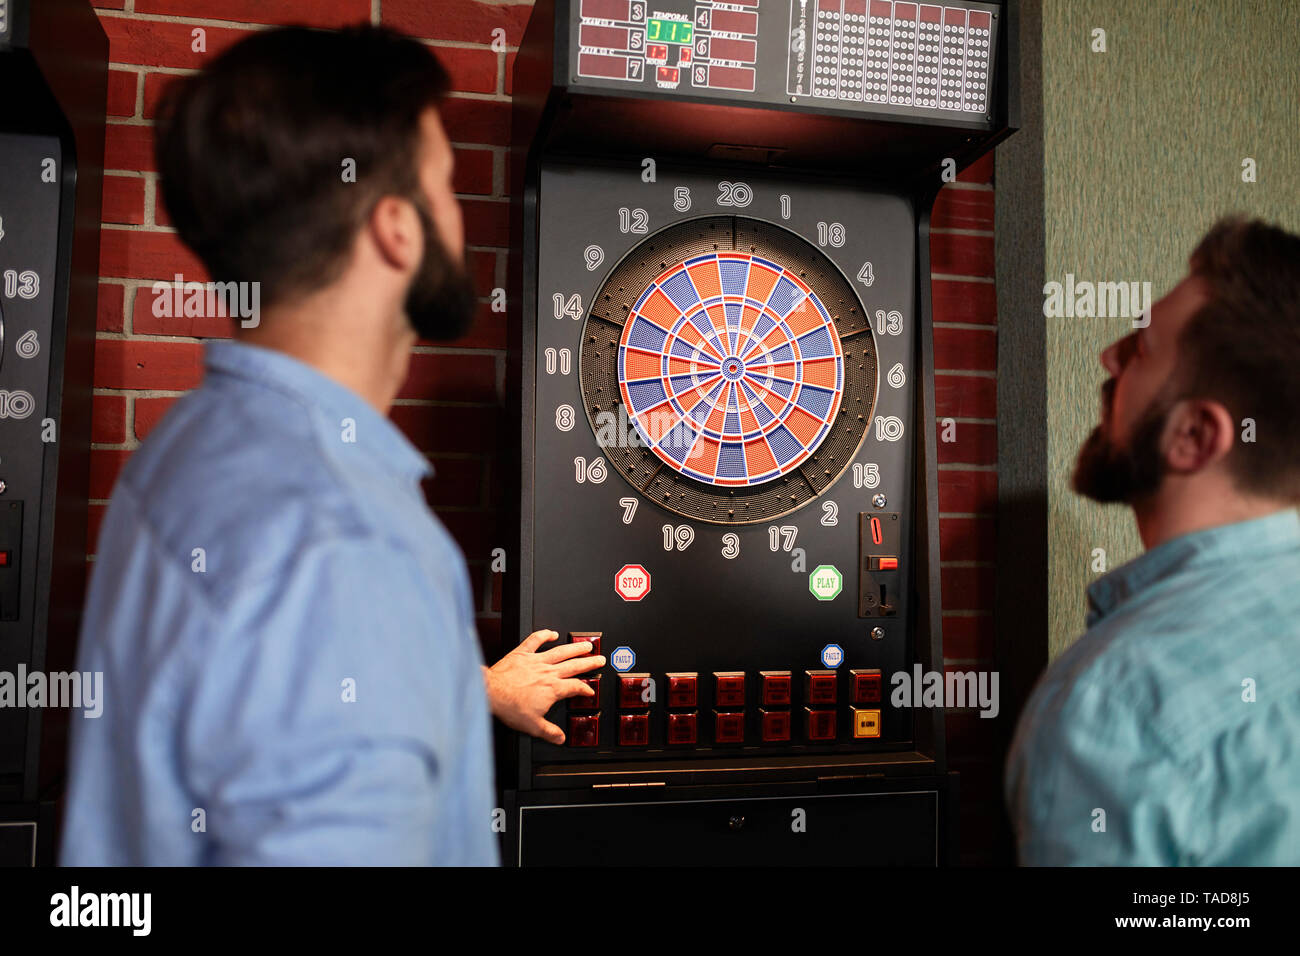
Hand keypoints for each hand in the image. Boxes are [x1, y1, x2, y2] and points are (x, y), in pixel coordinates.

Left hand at [483, 629, 605, 744]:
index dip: (585, 689)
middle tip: (600, 659)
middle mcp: (548, 672)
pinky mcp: (522, 654)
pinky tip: (552, 633)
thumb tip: (560, 739)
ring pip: (560, 651)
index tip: (590, 691)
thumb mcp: (533, 726)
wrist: (490, 692)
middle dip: (589, 663)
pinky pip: (535, 640)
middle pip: (574, 665)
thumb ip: (550, 732)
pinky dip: (544, 635)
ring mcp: (536, 661)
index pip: (575, 687)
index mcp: (553, 689)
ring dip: (575, 648)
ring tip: (586, 645)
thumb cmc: (509, 707)